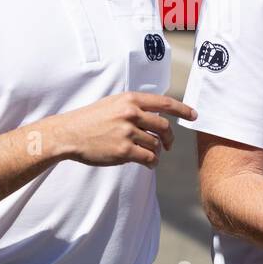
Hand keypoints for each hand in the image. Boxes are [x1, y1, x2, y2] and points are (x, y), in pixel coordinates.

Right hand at [45, 92, 196, 167]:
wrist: (68, 134)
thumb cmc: (90, 120)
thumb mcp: (112, 104)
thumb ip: (134, 108)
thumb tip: (157, 117)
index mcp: (130, 99)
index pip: (164, 103)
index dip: (183, 109)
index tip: (194, 115)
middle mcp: (131, 113)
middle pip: (164, 127)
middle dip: (170, 138)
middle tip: (168, 145)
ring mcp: (128, 132)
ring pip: (156, 144)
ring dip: (156, 152)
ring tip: (149, 155)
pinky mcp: (124, 150)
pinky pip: (148, 158)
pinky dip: (152, 162)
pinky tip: (148, 164)